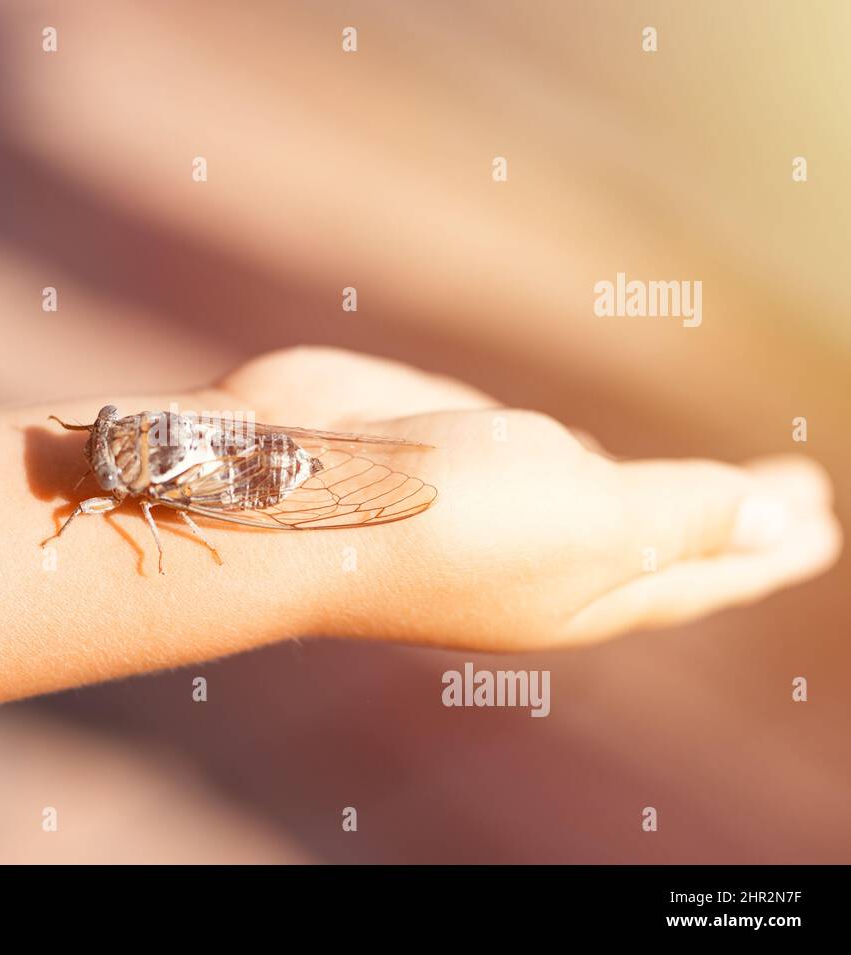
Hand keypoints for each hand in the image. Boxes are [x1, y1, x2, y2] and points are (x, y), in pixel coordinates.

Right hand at [196, 346, 839, 648]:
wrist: (296, 488)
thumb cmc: (449, 516)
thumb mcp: (597, 519)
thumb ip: (690, 515)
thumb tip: (781, 525)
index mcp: (592, 586)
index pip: (706, 568)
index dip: (769, 549)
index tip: (825, 522)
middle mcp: (544, 549)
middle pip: (661, 533)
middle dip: (731, 519)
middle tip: (796, 493)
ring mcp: (489, 496)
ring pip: (595, 490)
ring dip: (655, 487)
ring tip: (703, 481)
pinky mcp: (444, 442)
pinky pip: (530, 440)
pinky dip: (571, 444)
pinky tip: (578, 443)